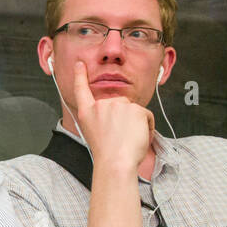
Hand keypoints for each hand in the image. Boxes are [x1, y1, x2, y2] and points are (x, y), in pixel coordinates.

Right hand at [72, 60, 153, 175]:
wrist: (116, 161)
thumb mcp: (94, 132)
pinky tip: (138, 136)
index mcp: (87, 112)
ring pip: (133, 110)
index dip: (80, 76)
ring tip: (128, 138)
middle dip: (124, 118)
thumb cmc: (107, 153)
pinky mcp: (135, 109)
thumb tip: (114, 110)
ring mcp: (118, 105)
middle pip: (118, 104)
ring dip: (135, 123)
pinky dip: (146, 126)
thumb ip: (100, 117)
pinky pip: (146, 115)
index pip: (81, 89)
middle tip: (120, 136)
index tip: (79, 64)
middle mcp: (101, 105)